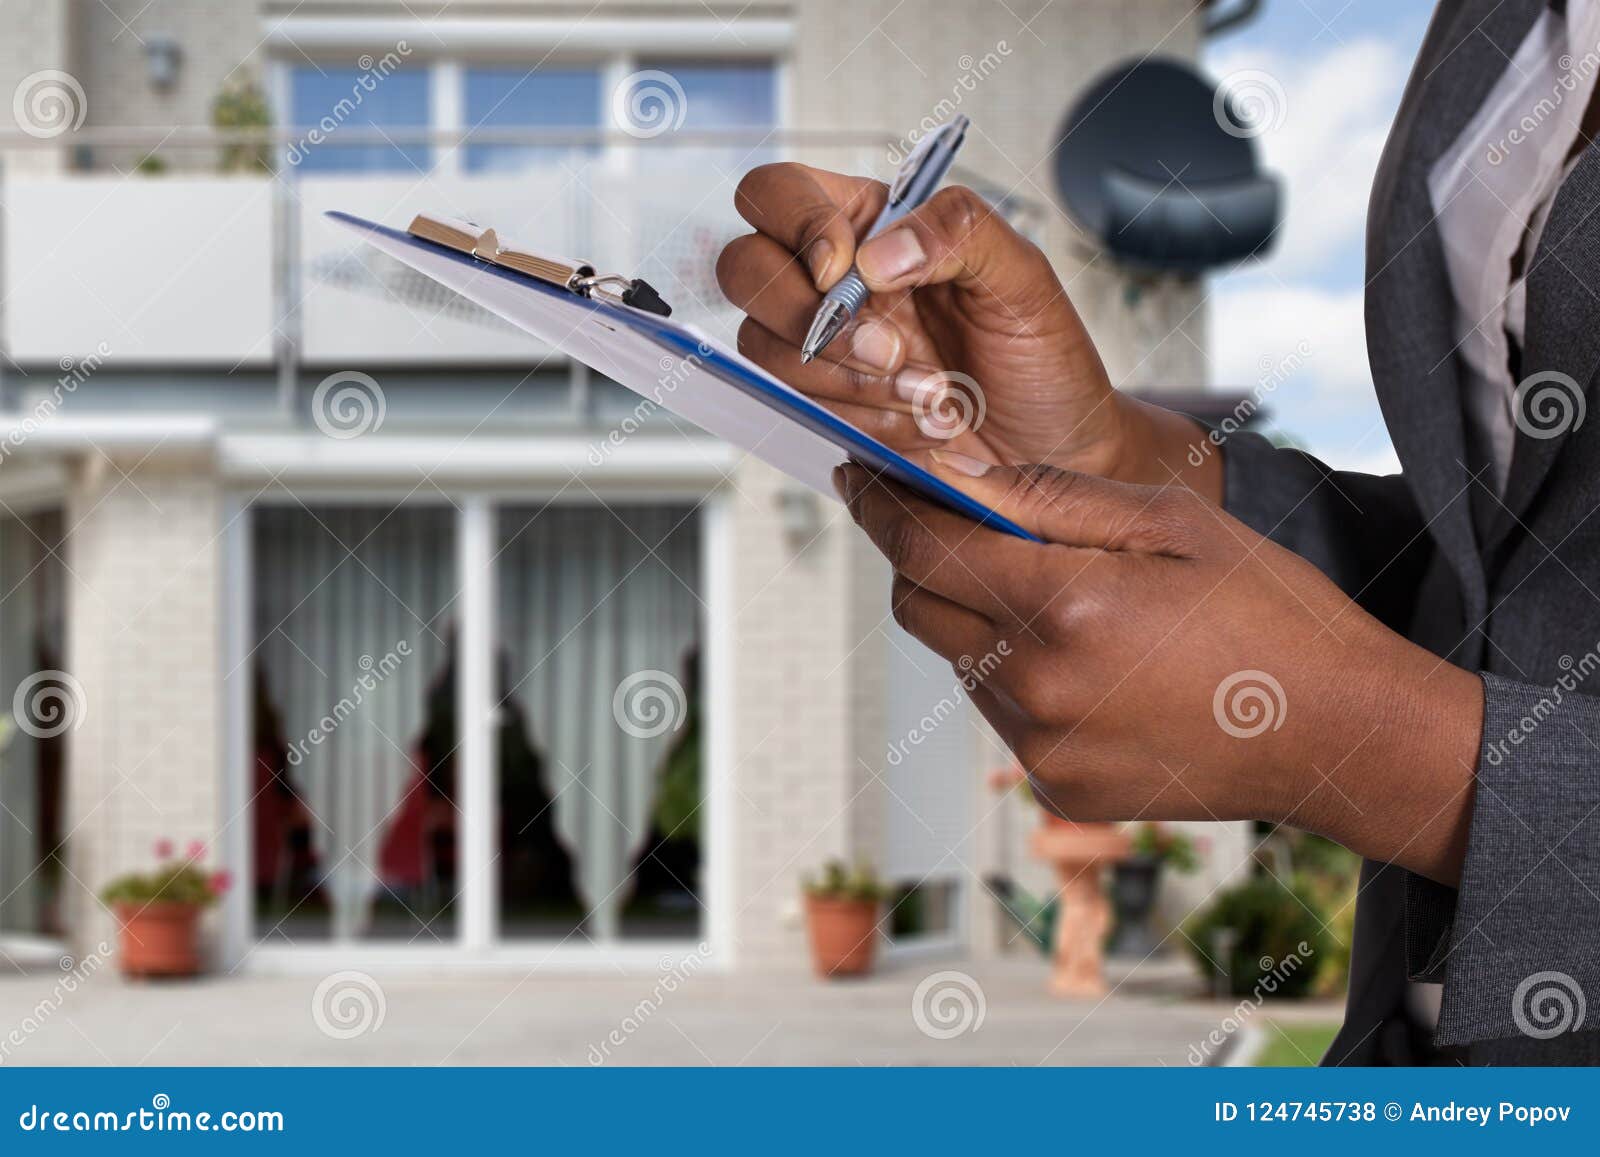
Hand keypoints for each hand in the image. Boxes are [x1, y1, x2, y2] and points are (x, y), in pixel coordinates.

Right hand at [716, 163, 1208, 488]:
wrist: (1053, 447)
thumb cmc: (1040, 354)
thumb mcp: (1021, 273)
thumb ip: (957, 229)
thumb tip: (876, 253)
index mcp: (870, 222)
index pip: (778, 193)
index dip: (795, 224)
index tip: (846, 269)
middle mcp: (833, 279)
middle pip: (744, 269)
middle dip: (809, 316)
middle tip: (889, 349)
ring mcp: (823, 346)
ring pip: (766, 348)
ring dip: (847, 379)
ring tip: (931, 394)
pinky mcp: (828, 405)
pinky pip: (803, 406)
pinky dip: (863, 418)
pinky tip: (921, 422)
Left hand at [835, 456, 1484, 882]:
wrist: (1339, 733)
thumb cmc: (1270, 611)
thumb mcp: (1175, 521)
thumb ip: (1055, 496)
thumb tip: (961, 472)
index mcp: (1067, 603)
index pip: (925, 546)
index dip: (880, 506)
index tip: (857, 476)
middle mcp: (1039, 683)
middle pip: (920, 606)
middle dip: (924, 558)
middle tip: (961, 526)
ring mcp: (1044, 744)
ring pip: (959, 660)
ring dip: (980, 621)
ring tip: (1070, 604)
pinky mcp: (1057, 786)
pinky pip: (1001, 712)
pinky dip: (1017, 677)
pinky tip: (1094, 664)